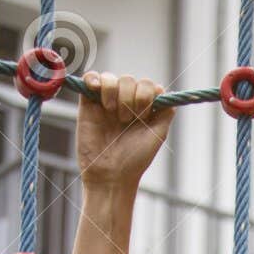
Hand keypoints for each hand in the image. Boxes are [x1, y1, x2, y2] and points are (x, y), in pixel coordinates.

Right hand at [77, 73, 173, 191]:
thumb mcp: (158, 136)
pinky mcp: (89, 103)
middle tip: (126, 121)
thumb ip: (165, 113)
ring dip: (113, 92)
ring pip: (111, 78)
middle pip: (130, 80)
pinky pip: (90, 77)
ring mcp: (107, 102)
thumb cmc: (135, 160)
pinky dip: (93, 79)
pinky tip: (95, 89)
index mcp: (143, 109)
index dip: (147, 95)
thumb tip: (163, 90)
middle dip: (130, 98)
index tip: (144, 116)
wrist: (109, 175)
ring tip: (112, 114)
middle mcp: (126, 103)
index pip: (148, 85)